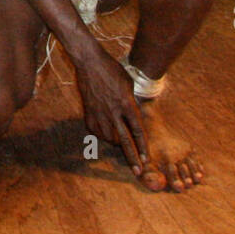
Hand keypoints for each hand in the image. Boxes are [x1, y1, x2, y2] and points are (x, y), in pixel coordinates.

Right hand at [73, 49, 147, 176]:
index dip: (143, 147)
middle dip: (132, 158)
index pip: (138, 131)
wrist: (89, 61)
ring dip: (116, 143)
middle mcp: (114, 112)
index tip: (146, 160)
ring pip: (109, 138)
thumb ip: (132, 102)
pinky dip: (102, 134)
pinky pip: (96, 131)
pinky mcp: (88, 111)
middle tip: (138, 172)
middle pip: (125, 141)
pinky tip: (105, 131)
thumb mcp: (128, 84)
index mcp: (127, 104)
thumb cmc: (111, 69)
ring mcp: (99, 113)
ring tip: (120, 141)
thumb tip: (134, 116)